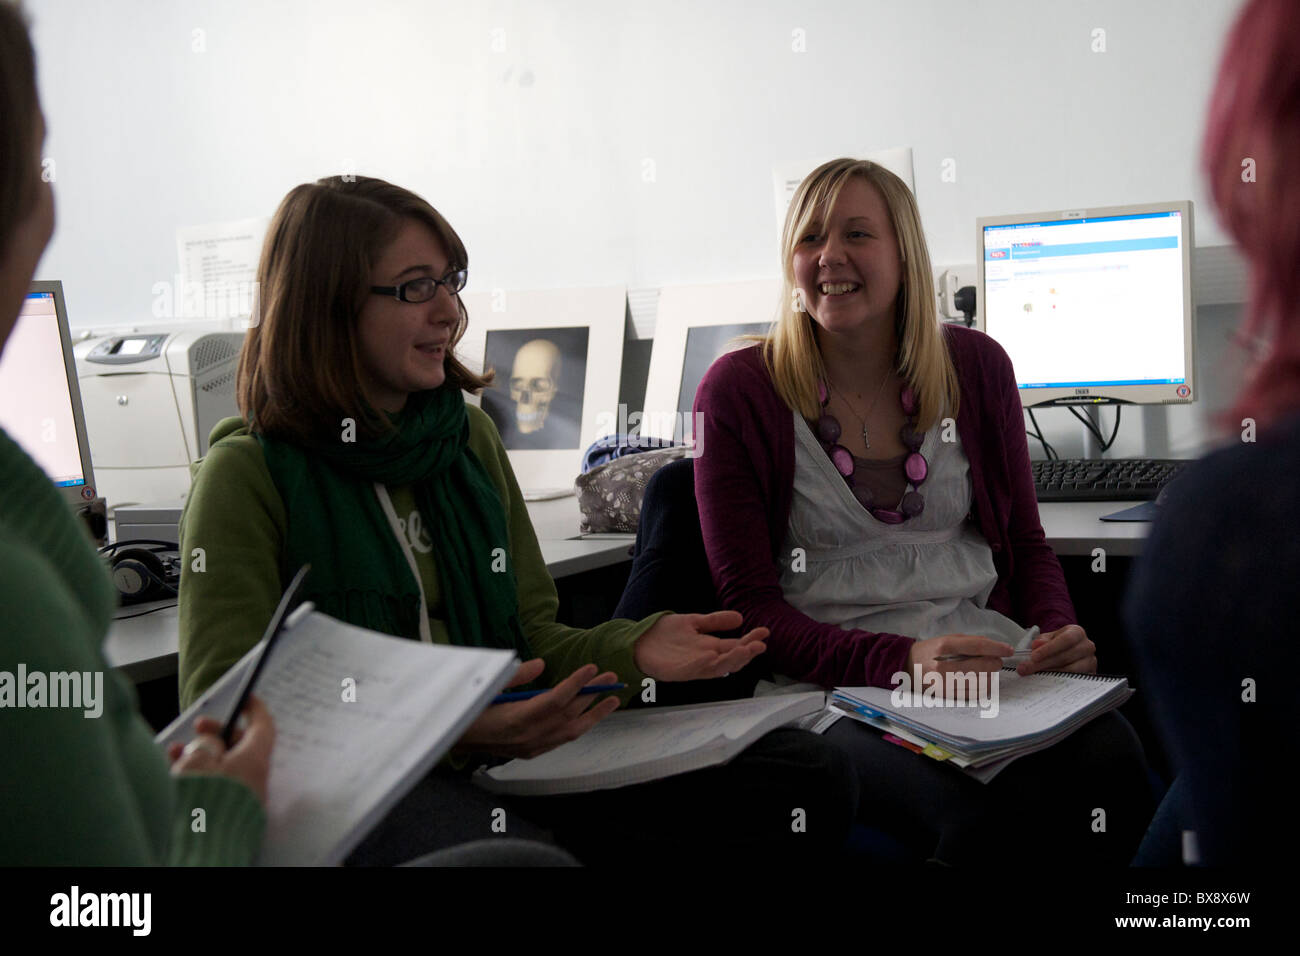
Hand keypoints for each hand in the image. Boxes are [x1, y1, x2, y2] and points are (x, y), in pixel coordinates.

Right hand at [167, 695, 274, 805]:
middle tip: (198, 725)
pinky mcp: (227, 810)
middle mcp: (253, 778)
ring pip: (223, 765)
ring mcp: (241, 796)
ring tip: (176, 750)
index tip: (246, 697)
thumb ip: (205, 743)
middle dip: (217, 733)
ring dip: (200, 753)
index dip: (254, 709)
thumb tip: (211, 742)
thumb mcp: (198, 760)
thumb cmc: (201, 797)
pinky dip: (198, 773)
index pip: (264, 726)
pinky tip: (175, 768)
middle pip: (241, 745)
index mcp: (255, 760)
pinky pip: (215, 783)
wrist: (198, 844)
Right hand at [455, 659, 620, 759]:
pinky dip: (579, 726)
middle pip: (569, 713)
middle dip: (592, 694)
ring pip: (571, 730)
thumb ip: (515, 676)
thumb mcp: (486, 686)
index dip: (576, 684)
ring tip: (613, 699)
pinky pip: (562, 739)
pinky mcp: (531, 752)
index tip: (592, 668)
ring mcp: (532, 747)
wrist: (454, 739)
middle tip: (612, 677)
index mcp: (517, 719)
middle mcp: (529, 736)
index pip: (556, 700)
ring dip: (594, 714)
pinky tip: (589, 716)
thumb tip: (541, 665)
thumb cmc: (468, 710)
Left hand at [633, 611, 766, 681]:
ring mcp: (693, 666)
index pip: (735, 645)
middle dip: (746, 652)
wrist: (637, 641)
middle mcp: (705, 658)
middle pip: (731, 658)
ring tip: (745, 650)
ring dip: (732, 660)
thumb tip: (740, 617)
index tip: (764, 631)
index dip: (750, 640)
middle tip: (759, 644)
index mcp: (710, 647)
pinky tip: (712, 656)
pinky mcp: (679, 672)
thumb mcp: (693, 622)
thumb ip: (715, 621)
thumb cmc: (663, 634)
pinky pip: (695, 669)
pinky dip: (705, 664)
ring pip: (718, 667)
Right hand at [905, 634, 1013, 697]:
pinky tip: (981, 682)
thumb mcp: (945, 639)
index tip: (1008, 650)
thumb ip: (969, 642)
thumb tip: (995, 647)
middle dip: (994, 663)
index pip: (976, 646)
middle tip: (997, 661)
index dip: (995, 648)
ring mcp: (943, 684)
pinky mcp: (945, 697)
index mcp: (942, 647)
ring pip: (978, 683)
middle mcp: (942, 666)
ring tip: (988, 671)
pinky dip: (981, 688)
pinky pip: (972, 694)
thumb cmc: (930, 651)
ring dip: (990, 677)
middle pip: (980, 666)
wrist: (906, 667)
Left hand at [1017, 624, 1095, 674]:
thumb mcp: (1049, 638)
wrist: (1070, 652)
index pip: (1065, 640)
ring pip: (1069, 670)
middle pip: (1065, 657)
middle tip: (1026, 668)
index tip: (1033, 656)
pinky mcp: (1090, 675)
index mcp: (1077, 633)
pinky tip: (1046, 680)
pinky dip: (1058, 680)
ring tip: (1033, 675)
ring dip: (1049, 673)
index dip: (1049, 649)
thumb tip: (1037, 645)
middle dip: (1043, 664)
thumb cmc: (1058, 643)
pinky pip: (1073, 680)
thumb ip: (1042, 641)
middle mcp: (1087, 646)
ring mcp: (1090, 662)